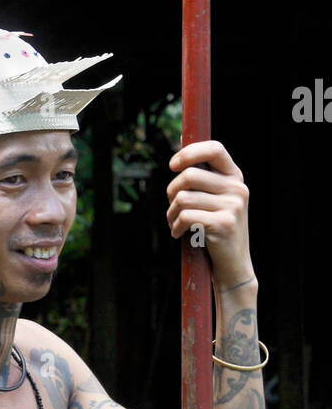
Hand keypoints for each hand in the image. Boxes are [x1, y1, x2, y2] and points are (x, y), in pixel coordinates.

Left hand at [166, 140, 253, 289]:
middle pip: (189, 176)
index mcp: (235, 177)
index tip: (172, 165)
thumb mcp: (214, 198)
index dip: (189, 152)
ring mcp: (233, 206)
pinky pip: (185, 216)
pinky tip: (178, 233)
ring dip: (170, 213)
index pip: (214, 149)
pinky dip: (175, 226)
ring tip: (174, 222)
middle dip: (171, 192)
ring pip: (183, 198)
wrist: (232, 264)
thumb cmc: (214, 227)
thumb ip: (201, 176)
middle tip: (172, 206)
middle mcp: (237, 188)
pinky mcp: (224, 224)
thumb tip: (179, 144)